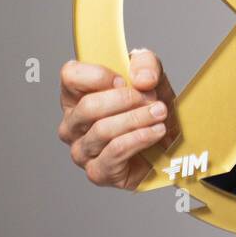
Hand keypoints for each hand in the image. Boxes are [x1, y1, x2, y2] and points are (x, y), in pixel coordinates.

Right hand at [57, 49, 179, 188]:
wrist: (165, 138)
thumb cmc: (148, 106)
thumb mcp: (151, 75)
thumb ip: (146, 65)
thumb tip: (142, 79)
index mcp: (76, 95)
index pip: (70, 76)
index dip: (98, 75)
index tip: (123, 80)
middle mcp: (73, 124)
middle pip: (88, 106)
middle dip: (125, 99)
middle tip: (151, 98)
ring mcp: (82, 151)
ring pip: (102, 130)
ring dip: (137, 119)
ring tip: (159, 114)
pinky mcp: (98, 172)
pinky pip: (115, 152)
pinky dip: (140, 138)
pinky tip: (156, 131)